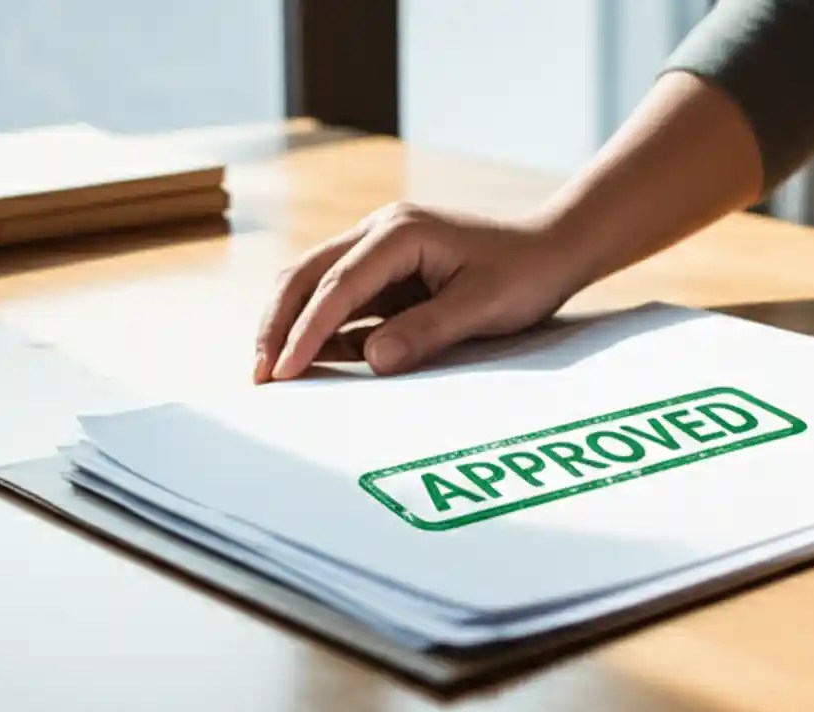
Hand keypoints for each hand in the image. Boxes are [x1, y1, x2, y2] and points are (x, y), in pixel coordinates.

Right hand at [254, 203, 582, 381]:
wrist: (552, 250)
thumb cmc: (524, 273)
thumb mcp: (483, 306)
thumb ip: (428, 330)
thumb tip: (372, 359)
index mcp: (400, 233)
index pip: (336, 285)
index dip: (306, 330)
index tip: (284, 371)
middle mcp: (379, 233)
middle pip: (306, 275)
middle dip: (277, 325)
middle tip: (261, 376)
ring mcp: (380, 251)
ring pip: (314, 284)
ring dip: (290, 326)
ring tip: (272, 374)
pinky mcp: (387, 273)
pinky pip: (341, 300)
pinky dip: (321, 330)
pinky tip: (310, 363)